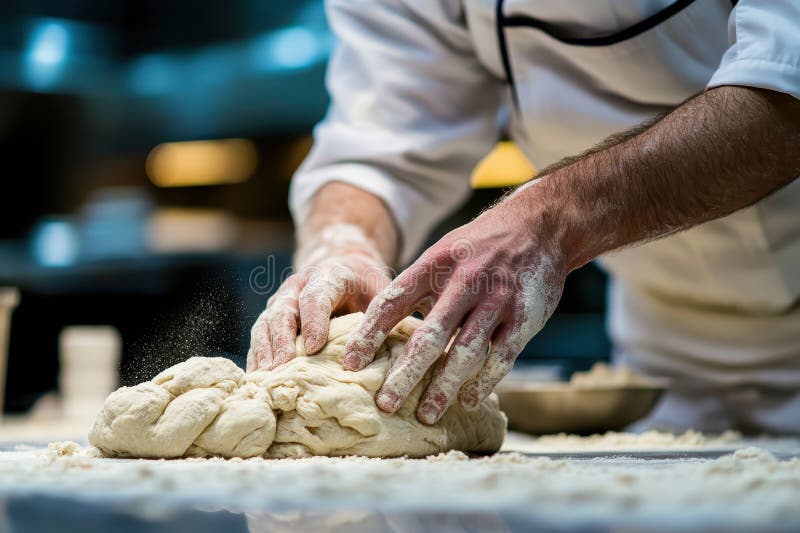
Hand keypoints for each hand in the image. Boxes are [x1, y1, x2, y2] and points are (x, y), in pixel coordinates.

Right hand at [247, 224, 390, 371]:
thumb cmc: (365, 287)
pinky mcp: (272, 320)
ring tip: (265, 381)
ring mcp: (280, 303)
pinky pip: (260, 340)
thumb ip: (379, 319)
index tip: (315, 347)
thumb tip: (382, 355)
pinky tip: (259, 383)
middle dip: (281, 341)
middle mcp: (297, 287)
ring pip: (265, 326)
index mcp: (327, 276)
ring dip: (263, 354)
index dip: (314, 321)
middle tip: (282, 369)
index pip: (316, 297)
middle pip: (283, 312)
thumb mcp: (380, 294)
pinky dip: (257, 360)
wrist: (343, 267)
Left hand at [342, 191, 566, 423]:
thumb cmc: (479, 248)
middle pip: (429, 336)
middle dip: (405, 373)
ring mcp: (497, 300)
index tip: (351, 364)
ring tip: (425, 415)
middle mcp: (465, 281)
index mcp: (435, 263)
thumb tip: (381, 329)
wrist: (539, 228)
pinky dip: (482, 382)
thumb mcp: (443, 254)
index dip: (369, 334)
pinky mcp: (524, 318)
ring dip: (443, 387)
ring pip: (465, 352)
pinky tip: (466, 400)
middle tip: (385, 403)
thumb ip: (417, 288)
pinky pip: (500, 357)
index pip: (393, 301)